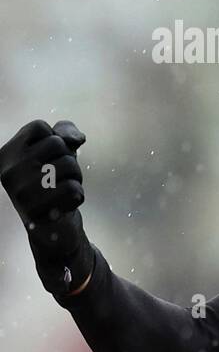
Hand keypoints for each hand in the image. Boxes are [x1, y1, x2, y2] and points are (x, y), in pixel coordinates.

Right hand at [0, 119, 94, 296]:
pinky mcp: (36, 211)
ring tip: (62, 190)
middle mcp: (8, 171)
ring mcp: (20, 191)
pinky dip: (78, 196)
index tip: (48, 158)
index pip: (39, 126)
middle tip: (59, 177)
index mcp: (6, 154)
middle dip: (69, 159)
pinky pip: (74, 190)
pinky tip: (64, 205)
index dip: (55, 140)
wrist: (52, 226)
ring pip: (69, 165)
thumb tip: (75, 139)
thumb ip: (64, 133)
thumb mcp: (57, 152)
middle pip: (58, 144)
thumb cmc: (54, 182)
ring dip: (76, 178)